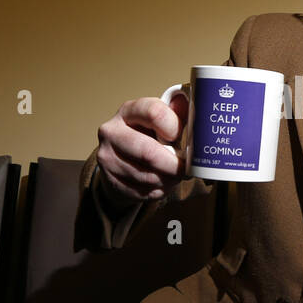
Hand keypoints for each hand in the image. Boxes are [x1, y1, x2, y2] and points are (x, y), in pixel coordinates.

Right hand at [94, 91, 189, 207]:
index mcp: (128, 111)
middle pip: (148, 152)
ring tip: (174, 176)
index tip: (182, 138)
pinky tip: (161, 183)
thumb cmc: (148, 135)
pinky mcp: (109, 180)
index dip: (175, 128)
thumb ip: (177, 114)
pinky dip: (158, 190)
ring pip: (147, 176)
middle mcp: (112, 132)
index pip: (155, 113)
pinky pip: (141, 192)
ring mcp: (107, 157)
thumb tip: (195, 110)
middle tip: (185, 168)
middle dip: (173, 165)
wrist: (122, 158)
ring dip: (168, 180)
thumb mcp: (160, 119)